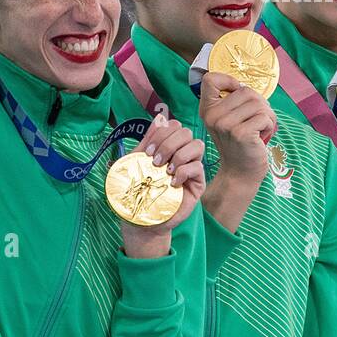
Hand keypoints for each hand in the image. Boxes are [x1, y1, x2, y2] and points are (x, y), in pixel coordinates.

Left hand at [120, 115, 204, 257]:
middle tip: (155, 162)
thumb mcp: (138, 162)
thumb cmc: (139, 191)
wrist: (142, 219)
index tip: (148, 151)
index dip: (162, 134)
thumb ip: (149, 140)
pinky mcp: (198, 184)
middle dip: (169, 144)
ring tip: (165, 171)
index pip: (175, 126)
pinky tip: (172, 182)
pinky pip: (198, 167)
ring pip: (197, 145)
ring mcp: (192, 168)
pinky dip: (183, 171)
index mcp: (170, 147)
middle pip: (187, 132)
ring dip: (178, 155)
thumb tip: (160, 117)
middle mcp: (183, 154)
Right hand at [198, 72, 276, 230]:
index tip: (238, 93)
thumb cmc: (239, 142)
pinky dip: (269, 125)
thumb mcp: (228, 120)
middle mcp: (213, 115)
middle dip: (260, 104)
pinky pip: (265, 117)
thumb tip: (245, 85)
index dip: (229, 80)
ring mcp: (226, 125)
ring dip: (267, 116)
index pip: (210, 79)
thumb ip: (232, 101)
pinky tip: (261, 137)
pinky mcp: (241, 133)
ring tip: (260, 129)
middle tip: (257, 120)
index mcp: (207, 109)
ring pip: (259, 104)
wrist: (240, 172)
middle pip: (246, 91)